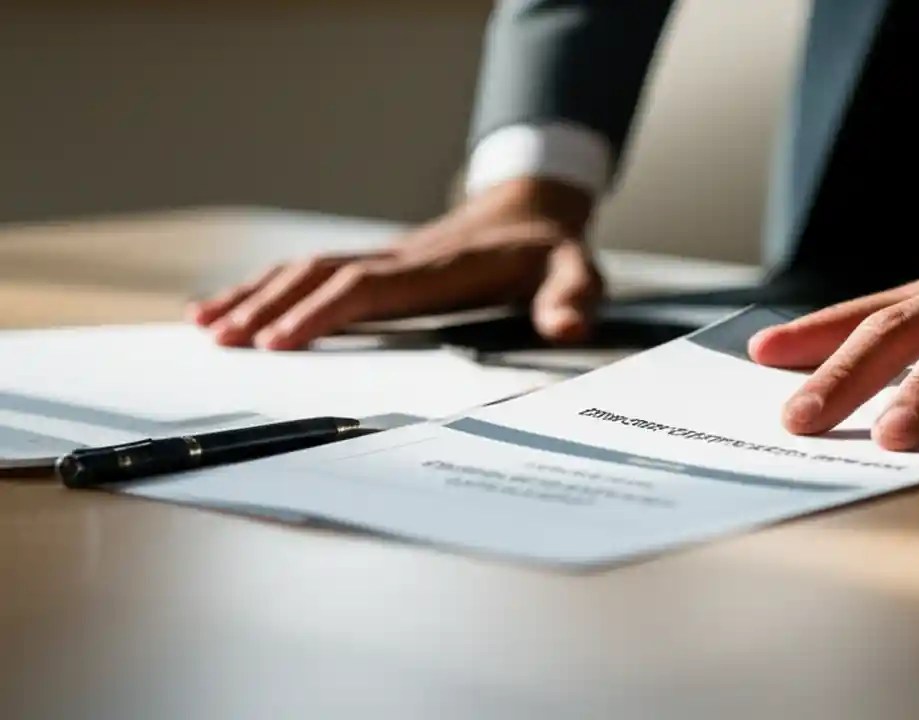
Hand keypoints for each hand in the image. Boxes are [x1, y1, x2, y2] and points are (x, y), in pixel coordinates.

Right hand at [188, 178, 601, 349]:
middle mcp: (400, 260)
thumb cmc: (548, 254)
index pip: (366, 287)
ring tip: (206, 324)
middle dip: (268, 306)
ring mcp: (384, 260)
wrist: (530, 213)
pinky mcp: (377, 266)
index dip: (320, 312)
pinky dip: (270, 288)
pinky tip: (236, 305)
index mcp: (439, 270)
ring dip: (256, 294)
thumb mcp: (577, 273)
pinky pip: (313, 273)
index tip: (276, 341)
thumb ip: (573, 299)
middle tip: (220, 341)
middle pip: (320, 277)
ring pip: (306, 270)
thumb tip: (568, 327)